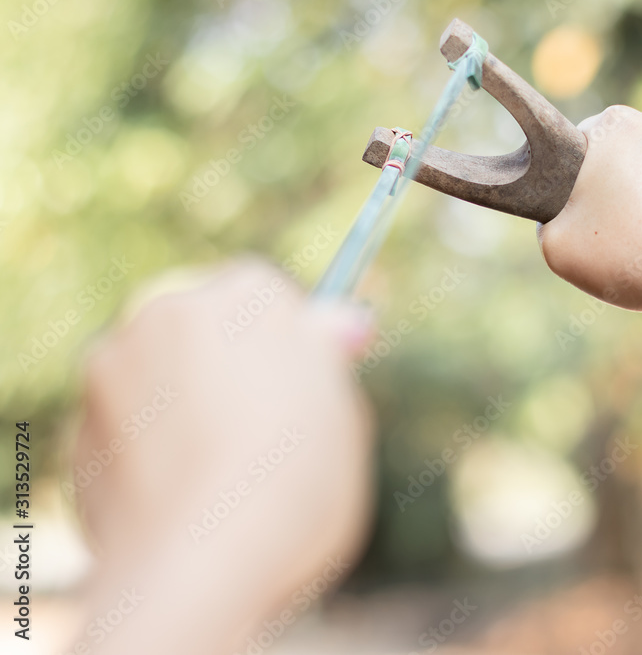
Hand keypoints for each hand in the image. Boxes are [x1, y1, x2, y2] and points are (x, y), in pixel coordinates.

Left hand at [73, 259, 372, 654]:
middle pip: (207, 324)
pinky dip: (151, 444)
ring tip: (224, 472)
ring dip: (186, 401)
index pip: (268, 294)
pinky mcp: (79, 423)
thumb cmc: (293, 487)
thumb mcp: (342, 416)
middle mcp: (170, 309)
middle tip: (265, 429)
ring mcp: (114, 364)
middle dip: (229, 363)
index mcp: (249, 295)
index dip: (287, 340)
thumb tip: (333, 327)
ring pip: (162, 370)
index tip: (301, 381)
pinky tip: (184, 493)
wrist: (200, 567)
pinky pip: (128, 421)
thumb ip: (327, 363)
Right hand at [537, 106, 641, 329]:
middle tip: (618, 233)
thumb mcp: (555, 247)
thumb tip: (562, 215)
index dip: (577, 181)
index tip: (584, 214)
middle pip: (631, 154)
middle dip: (623, 186)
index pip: (582, 143)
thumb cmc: (631, 259)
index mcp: (615, 125)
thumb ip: (547, 220)